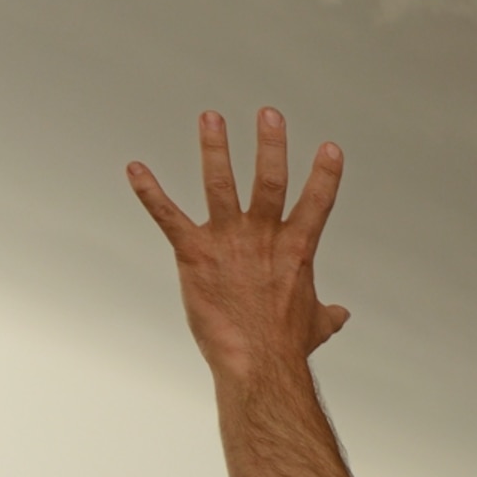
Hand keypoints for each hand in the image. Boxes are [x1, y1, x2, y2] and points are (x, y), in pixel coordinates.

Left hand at [128, 108, 350, 379]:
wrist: (260, 363)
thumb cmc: (287, 347)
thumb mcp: (316, 326)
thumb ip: (327, 314)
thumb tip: (341, 315)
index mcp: (297, 249)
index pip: (318, 203)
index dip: (325, 175)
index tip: (329, 148)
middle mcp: (264, 236)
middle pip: (270, 180)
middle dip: (270, 145)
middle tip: (269, 113)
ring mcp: (229, 241)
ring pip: (220, 184)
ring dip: (214, 148)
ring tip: (210, 118)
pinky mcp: (195, 254)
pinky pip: (168, 217)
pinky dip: (149, 192)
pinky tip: (134, 168)